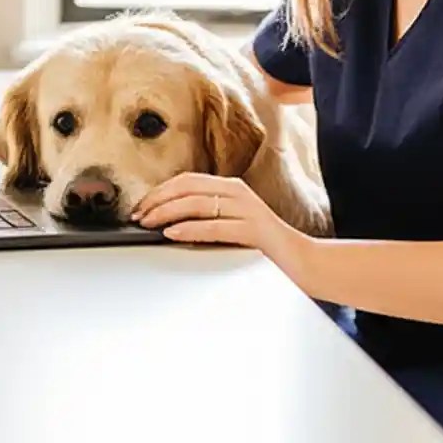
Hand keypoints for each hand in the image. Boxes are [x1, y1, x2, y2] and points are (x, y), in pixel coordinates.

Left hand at [132, 173, 303, 257]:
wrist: (304, 261)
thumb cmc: (263, 247)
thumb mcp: (231, 224)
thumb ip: (207, 217)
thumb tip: (168, 221)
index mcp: (231, 188)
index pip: (187, 180)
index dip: (159, 191)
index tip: (140, 206)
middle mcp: (238, 192)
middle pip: (188, 187)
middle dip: (158, 199)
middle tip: (138, 215)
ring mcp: (247, 209)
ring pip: (197, 202)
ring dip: (167, 211)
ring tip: (148, 222)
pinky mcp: (254, 230)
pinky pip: (214, 225)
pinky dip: (190, 227)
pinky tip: (173, 232)